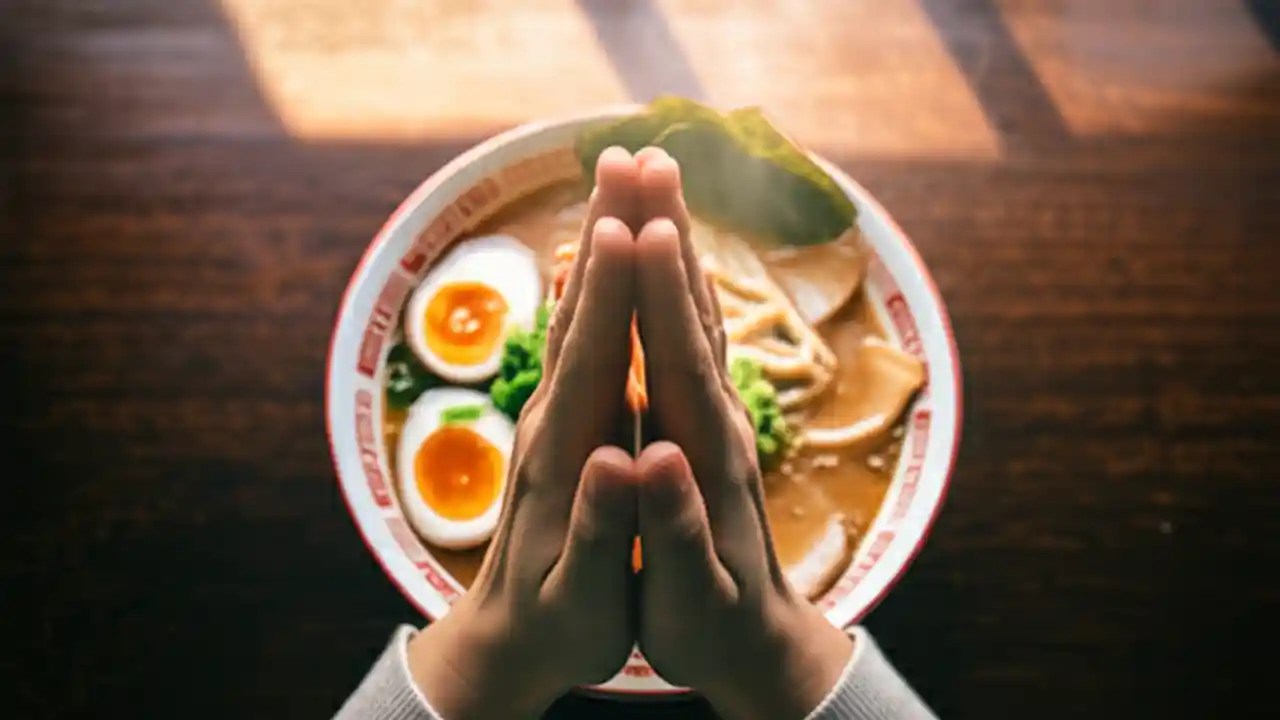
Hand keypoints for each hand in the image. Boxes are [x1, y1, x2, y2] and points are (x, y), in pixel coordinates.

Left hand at [407, 148, 641, 718]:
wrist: (505, 641)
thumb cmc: (555, 625)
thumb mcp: (582, 597)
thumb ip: (601, 528)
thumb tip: (616, 461)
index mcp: (567, 458)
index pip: (595, 361)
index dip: (615, 295)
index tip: (632, 224)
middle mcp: (556, 420)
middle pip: (583, 313)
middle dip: (609, 232)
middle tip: (632, 156)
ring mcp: (556, 415)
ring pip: (581, 313)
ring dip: (602, 242)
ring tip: (624, 179)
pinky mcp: (564, 420)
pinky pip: (587, 336)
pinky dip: (599, 285)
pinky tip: (608, 255)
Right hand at [631, 148, 853, 719]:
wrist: (762, 644)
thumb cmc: (712, 628)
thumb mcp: (689, 598)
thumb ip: (674, 528)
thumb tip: (659, 459)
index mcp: (703, 458)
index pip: (678, 362)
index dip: (658, 295)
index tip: (640, 225)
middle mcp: (715, 422)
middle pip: (692, 314)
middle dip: (666, 233)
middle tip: (643, 157)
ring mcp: (716, 417)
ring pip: (696, 315)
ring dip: (674, 244)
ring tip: (653, 180)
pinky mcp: (708, 422)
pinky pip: (689, 338)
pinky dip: (673, 287)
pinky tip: (658, 257)